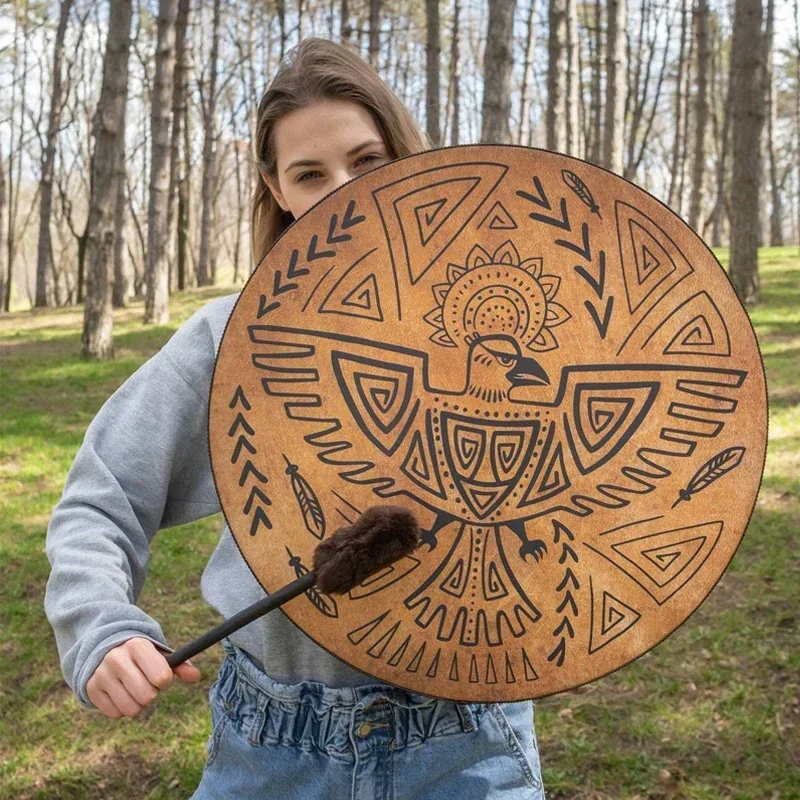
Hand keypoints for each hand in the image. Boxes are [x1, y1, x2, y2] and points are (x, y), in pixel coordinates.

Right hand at [86, 637, 200, 718]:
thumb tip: (196, 676)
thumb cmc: (140, 655)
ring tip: (133, 689)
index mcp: (137, 646)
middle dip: (151, 694)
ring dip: (138, 704)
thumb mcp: (158, 654)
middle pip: (147, 696)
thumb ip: (179, 665)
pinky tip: (119, 693)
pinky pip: (116, 714)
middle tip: (146, 683)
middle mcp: (117, 659)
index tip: (160, 676)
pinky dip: (122, 708)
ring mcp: (101, 675)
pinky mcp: (91, 690)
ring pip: (132, 709)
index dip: (165, 681)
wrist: (104, 649)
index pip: (161, 676)